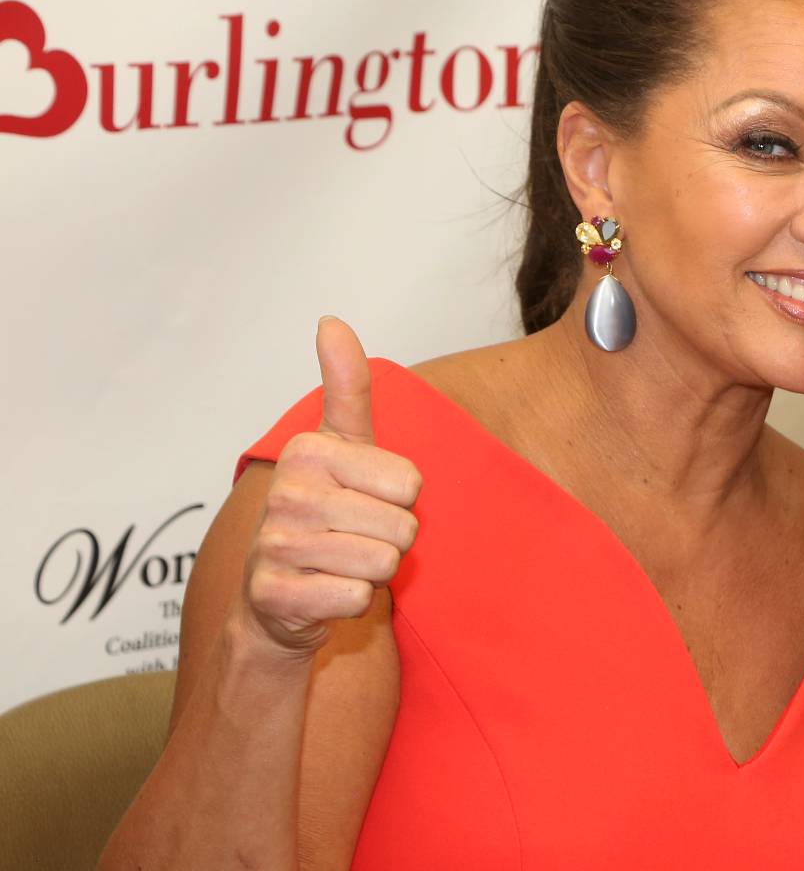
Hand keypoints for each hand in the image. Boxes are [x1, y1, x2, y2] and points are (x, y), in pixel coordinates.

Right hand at [239, 317, 421, 657]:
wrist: (278, 595)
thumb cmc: (324, 510)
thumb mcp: (341, 445)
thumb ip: (345, 386)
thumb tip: (331, 320)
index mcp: (308, 451)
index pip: (410, 483)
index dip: (399, 499)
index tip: (364, 498)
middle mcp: (286, 493)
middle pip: (403, 526)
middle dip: (390, 539)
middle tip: (353, 537)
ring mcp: (275, 545)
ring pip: (383, 563)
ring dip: (372, 571)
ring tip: (338, 562)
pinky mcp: (275, 595)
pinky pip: (357, 598)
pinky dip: (351, 601)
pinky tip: (323, 590)